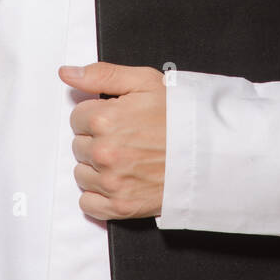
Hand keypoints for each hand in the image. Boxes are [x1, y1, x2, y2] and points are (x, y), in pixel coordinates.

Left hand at [62, 62, 166, 220]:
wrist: (211, 153)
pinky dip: (100, 195)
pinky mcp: (120, 206)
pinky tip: (121, 181)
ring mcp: (112, 182)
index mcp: (105, 119)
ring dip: (97, 167)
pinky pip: (88, 203)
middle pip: (78, 145)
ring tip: (128, 158)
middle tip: (127, 138)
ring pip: (81, 173)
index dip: (97, 115)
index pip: (77, 117)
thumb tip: (67, 73)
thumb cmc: (181, 116)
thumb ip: (102, 75)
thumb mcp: (145, 81)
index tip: (118, 118)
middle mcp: (104, 152)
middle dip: (97, 140)